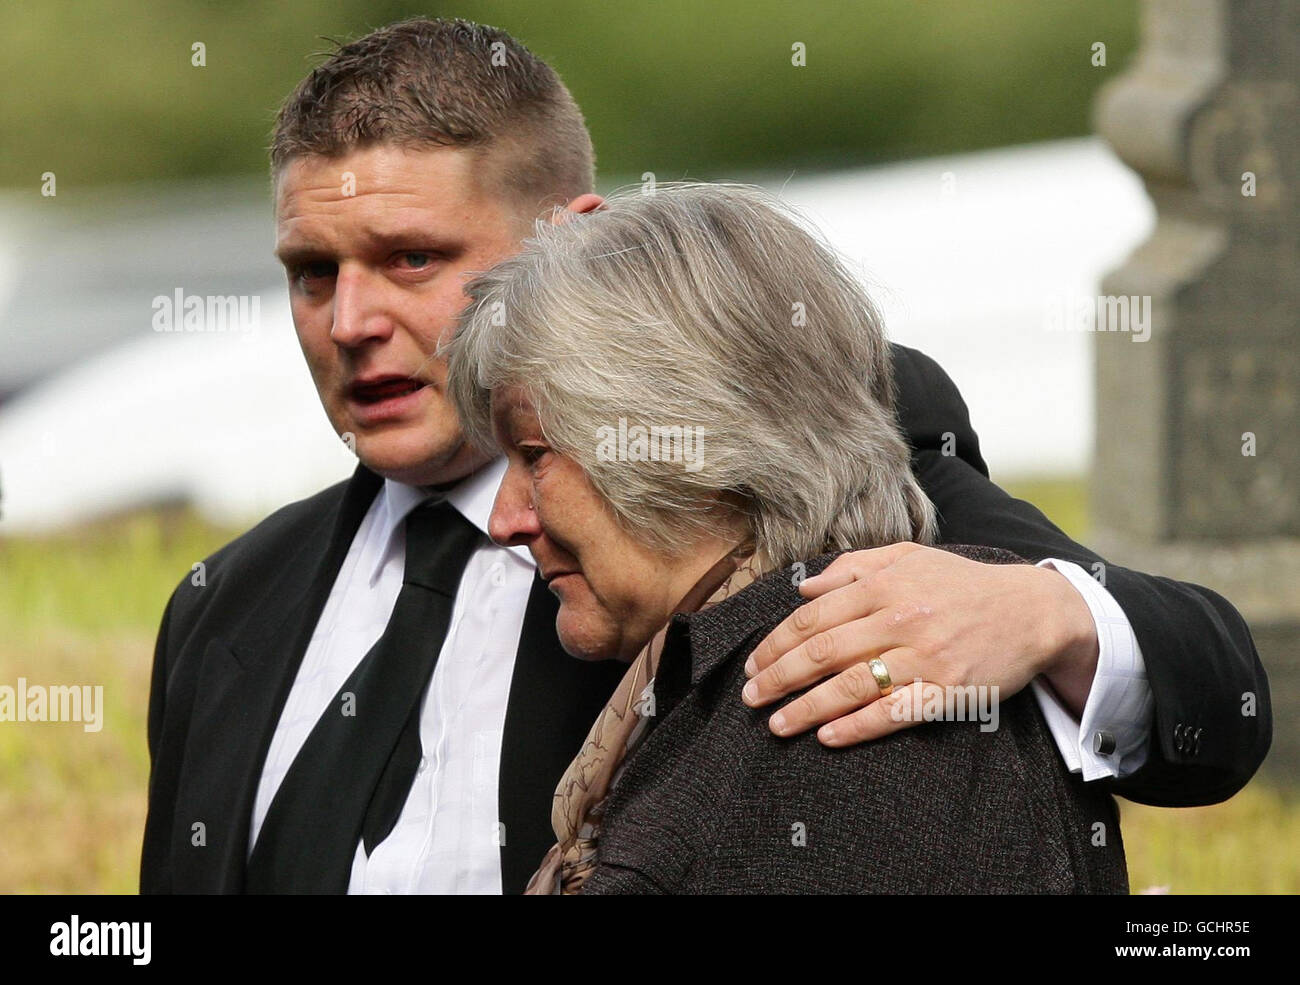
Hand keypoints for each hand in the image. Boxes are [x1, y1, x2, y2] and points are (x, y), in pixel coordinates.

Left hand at [741, 543, 1098, 745]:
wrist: (1032, 610)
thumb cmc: (962, 585)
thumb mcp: (908, 558)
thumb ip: (853, 568)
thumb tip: (804, 587)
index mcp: (884, 585)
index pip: (813, 617)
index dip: (777, 644)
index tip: (754, 664)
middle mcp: (900, 619)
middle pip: (823, 652)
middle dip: (779, 677)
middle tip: (751, 697)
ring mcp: (924, 656)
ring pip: (851, 686)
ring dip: (807, 708)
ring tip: (777, 724)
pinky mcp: (948, 690)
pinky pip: (894, 713)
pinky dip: (857, 727)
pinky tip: (828, 737)